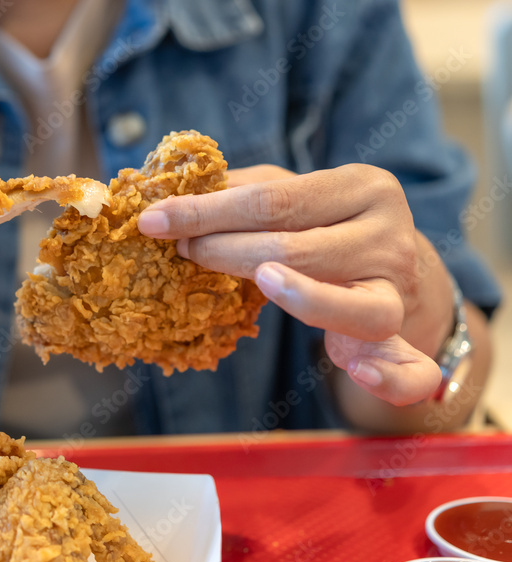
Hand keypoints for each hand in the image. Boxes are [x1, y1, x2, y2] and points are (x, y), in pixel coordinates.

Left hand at [137, 163, 453, 405]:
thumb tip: (171, 192)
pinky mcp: (399, 335)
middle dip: (226, 250)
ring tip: (254, 283)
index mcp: (362, 185)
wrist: (392, 266)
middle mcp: (388, 235)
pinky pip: (406, 366)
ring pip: (345, 304)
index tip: (154, 221)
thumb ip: (244, 190)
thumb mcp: (293, 193)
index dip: (206, 211)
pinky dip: (389, 375)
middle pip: (296, 248)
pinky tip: (357, 371)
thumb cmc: (324, 225)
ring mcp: (397, 288)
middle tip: (181, 252)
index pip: (272, 200)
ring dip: (292, 297)